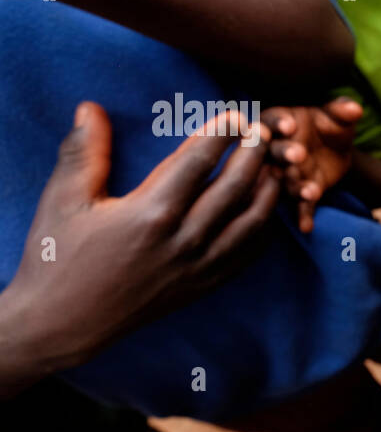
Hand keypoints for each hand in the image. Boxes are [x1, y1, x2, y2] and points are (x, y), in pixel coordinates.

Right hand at [0, 102, 278, 390]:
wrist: (63, 323)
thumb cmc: (58, 258)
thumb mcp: (64, 200)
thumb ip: (82, 152)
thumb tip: (90, 108)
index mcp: (151, 213)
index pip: (199, 161)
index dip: (222, 133)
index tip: (235, 115)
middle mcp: (184, 239)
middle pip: (235, 187)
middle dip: (254, 154)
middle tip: (261, 132)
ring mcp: (198, 266)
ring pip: (252, 222)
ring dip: (267, 190)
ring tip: (271, 166)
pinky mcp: (204, 285)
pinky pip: (248, 254)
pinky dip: (263, 228)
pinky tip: (264, 211)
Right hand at [264, 97, 361, 232]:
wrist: (337, 150)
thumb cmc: (329, 126)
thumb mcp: (339, 116)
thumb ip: (342, 110)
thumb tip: (355, 109)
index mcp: (279, 123)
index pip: (272, 120)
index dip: (278, 123)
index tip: (290, 125)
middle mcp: (275, 149)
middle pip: (274, 152)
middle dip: (285, 154)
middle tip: (299, 155)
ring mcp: (285, 173)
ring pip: (285, 181)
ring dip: (296, 187)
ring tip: (311, 191)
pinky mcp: (299, 192)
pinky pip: (299, 205)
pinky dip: (303, 215)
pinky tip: (306, 227)